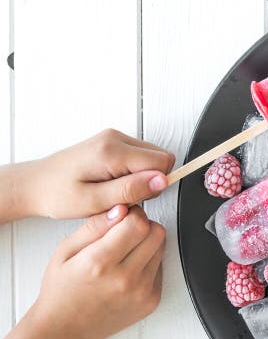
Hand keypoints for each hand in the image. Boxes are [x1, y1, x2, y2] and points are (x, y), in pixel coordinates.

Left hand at [20, 129, 173, 218]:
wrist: (35, 184)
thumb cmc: (58, 195)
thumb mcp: (94, 201)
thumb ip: (131, 190)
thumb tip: (162, 180)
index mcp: (111, 151)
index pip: (162, 163)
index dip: (155, 185)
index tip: (135, 197)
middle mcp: (114, 138)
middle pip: (161, 157)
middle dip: (150, 181)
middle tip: (123, 196)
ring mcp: (113, 138)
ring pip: (153, 157)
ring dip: (143, 178)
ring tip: (115, 190)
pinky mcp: (112, 142)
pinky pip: (141, 157)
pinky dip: (135, 173)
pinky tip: (114, 183)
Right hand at [32, 204, 164, 338]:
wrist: (66, 329)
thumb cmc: (61, 289)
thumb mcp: (65, 251)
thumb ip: (94, 227)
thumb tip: (121, 209)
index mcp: (100, 262)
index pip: (138, 224)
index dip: (133, 214)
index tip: (123, 216)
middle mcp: (125, 279)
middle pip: (156, 233)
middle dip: (144, 225)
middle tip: (126, 231)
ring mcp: (142, 292)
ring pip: (161, 249)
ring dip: (147, 243)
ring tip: (125, 252)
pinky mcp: (152, 301)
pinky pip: (160, 268)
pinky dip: (148, 263)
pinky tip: (128, 270)